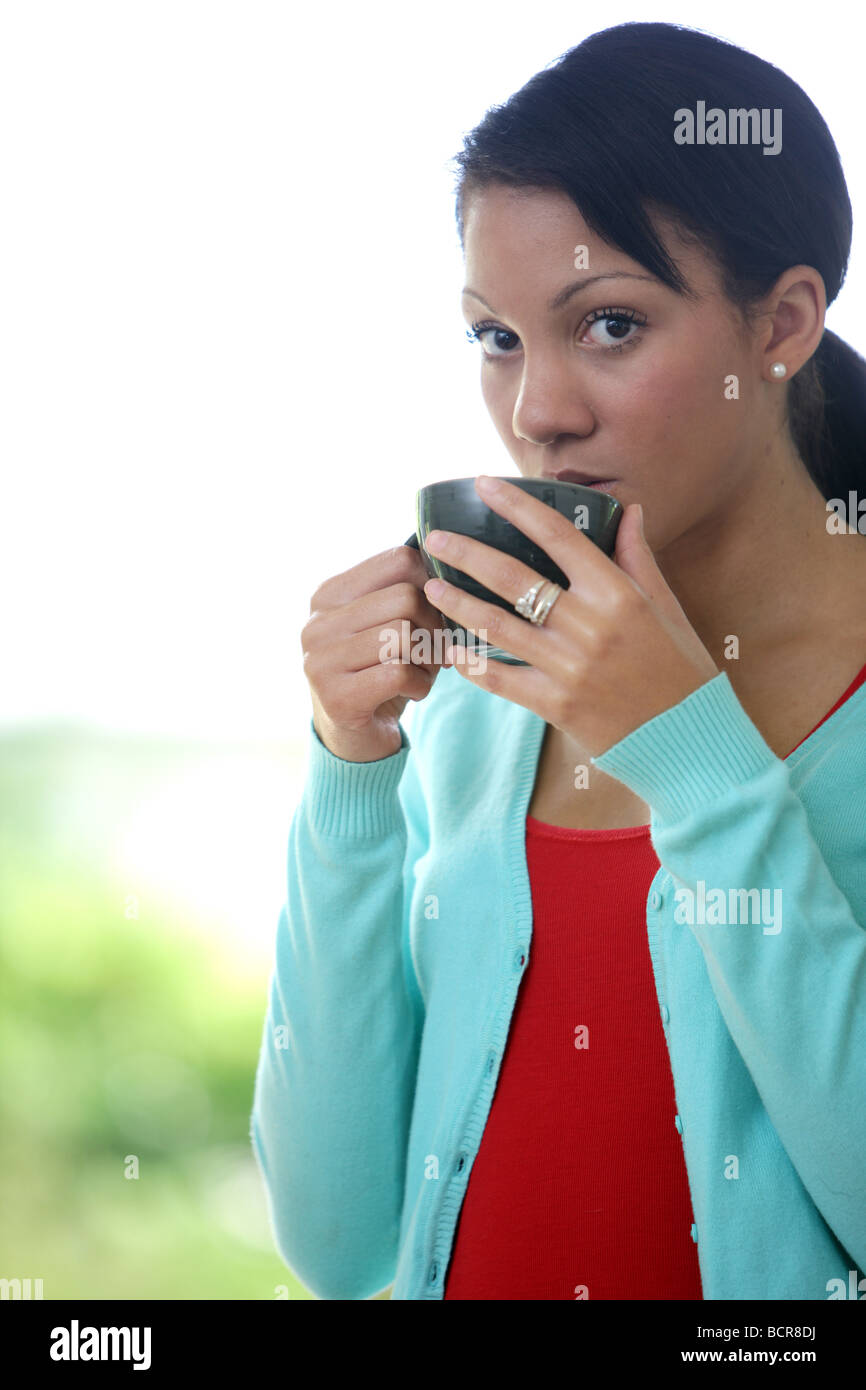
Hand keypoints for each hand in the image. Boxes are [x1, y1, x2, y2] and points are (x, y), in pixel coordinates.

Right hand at [302, 544, 448, 761]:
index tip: (436, 612)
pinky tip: (413, 691)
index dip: (433, 585)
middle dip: (435, 626)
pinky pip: (400, 673)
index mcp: (330, 594)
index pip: (398, 560)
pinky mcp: (335, 697)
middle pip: (406, 598)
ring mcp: (321, 661)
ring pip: (403, 634)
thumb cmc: (380, 670)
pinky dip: (421, 684)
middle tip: (437, 649)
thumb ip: (408, 592)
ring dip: (429, 658)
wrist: (356, 736)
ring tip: (424, 670)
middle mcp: (317, 623)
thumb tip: (451, 570)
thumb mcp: (389, 624)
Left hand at [421, 475, 719, 758]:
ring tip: (431, 588)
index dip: (517, 506)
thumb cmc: (678, 668)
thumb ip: (638, 558)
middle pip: (514, 578)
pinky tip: (450, 650)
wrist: (684, 739)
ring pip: (497, 626)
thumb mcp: (666, 607)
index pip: (559, 536)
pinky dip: (471, 665)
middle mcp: (590, 626)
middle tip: (435, 538)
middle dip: (467, 553)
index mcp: (617, 594)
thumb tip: (630, 510)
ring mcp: (569, 667)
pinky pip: (501, 679)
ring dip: (458, 603)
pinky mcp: (556, 705)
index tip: (484, 485)